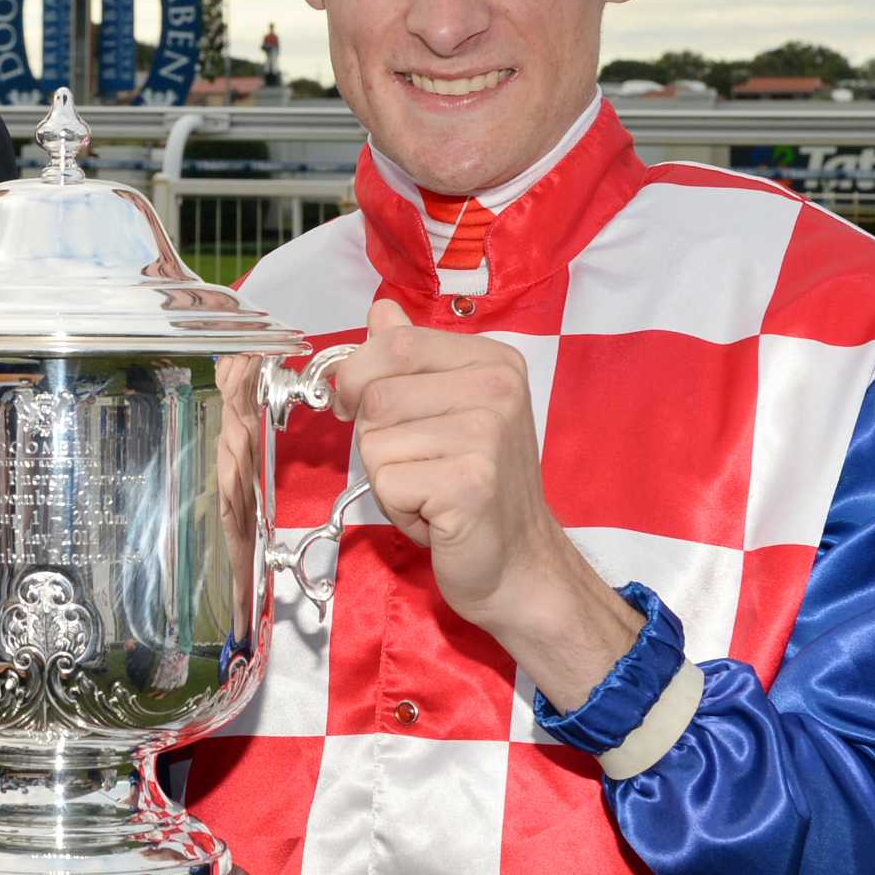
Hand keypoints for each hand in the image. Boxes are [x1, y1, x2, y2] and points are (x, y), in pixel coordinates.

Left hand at [326, 300, 639, 709]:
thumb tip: (380, 311)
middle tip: (420, 466)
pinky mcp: (470, 482)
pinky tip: (436, 516)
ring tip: (431, 491)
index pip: (394, 342)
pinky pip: (386, 482)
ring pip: (374, 441)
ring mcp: (487, 434)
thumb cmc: (475, 489)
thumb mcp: (446, 410)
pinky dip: (398, 508)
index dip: (356, 375)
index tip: (356, 405)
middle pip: (375, 395)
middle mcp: (497, 389)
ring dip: (387, 477)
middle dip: (376, 440)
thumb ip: (412, 360)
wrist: (519, 563)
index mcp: (493, 361)